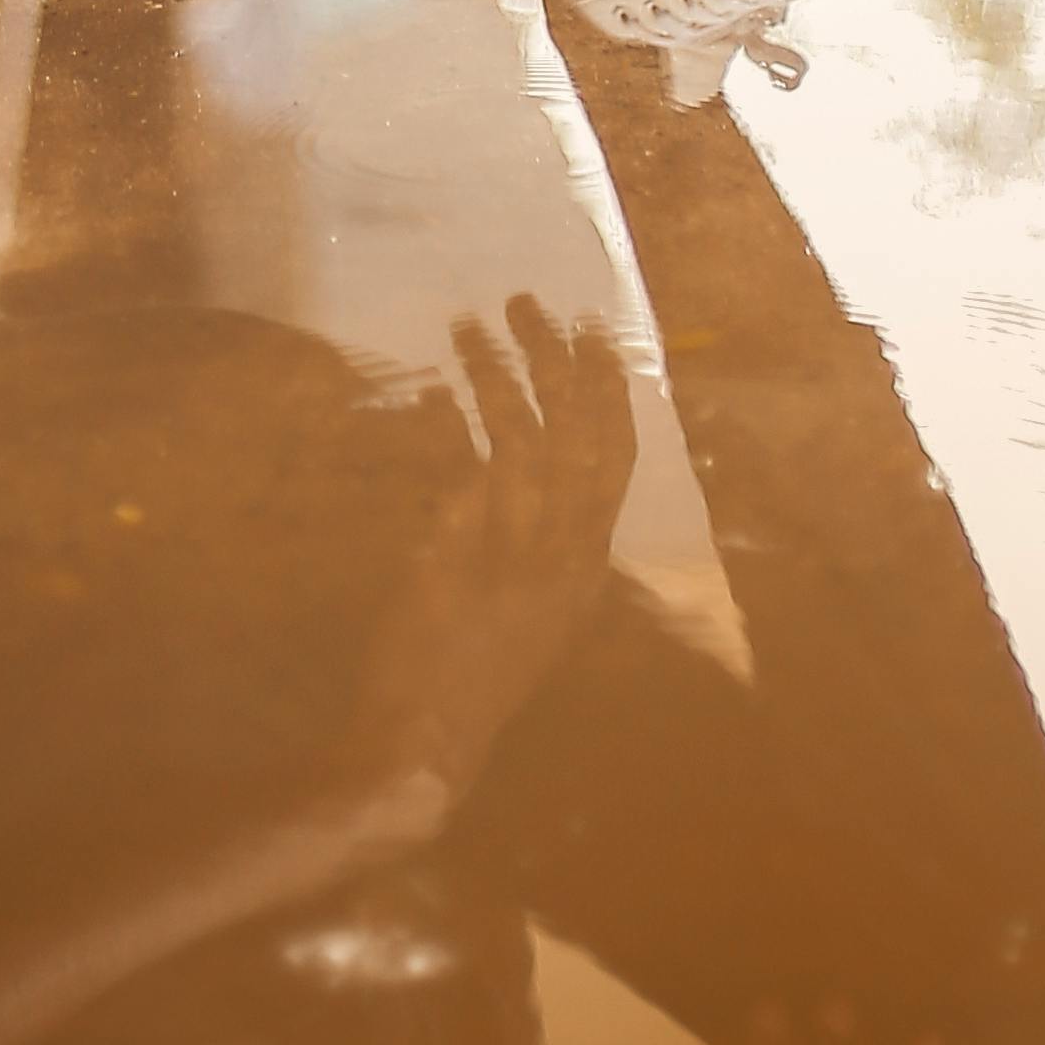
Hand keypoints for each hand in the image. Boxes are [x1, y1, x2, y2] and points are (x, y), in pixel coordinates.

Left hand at [350, 298, 637, 798]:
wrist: (431, 741)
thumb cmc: (477, 681)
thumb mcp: (533, 614)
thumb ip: (538, 546)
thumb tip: (507, 469)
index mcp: (587, 565)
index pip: (614, 457)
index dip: (609, 391)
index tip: (597, 334)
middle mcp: (564, 550)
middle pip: (576, 430)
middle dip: (560, 360)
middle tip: (536, 304)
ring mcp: (514, 548)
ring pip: (521, 432)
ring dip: (499, 369)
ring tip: (473, 321)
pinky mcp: (460, 549)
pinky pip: (459, 461)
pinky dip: (447, 416)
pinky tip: (433, 383)